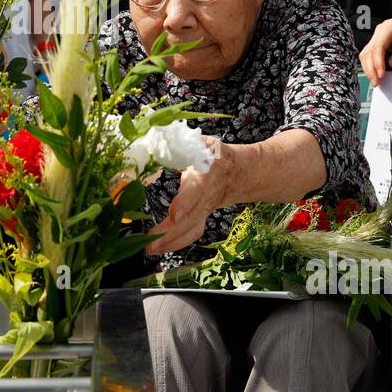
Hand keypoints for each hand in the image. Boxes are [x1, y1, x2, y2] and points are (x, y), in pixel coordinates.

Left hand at [146, 139, 229, 254]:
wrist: (241, 172)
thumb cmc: (215, 155)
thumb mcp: (202, 143)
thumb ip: (183, 143)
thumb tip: (160, 141)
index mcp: (207, 173)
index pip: (197, 190)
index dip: (186, 202)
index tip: (173, 214)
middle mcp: (208, 195)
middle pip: (192, 217)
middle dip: (171, 231)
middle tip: (149, 241)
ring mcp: (207, 209)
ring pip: (192, 229)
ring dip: (171, 242)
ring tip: (150, 250)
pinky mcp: (203, 217)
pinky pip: (191, 233)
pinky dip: (175, 243)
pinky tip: (158, 248)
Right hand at [359, 0, 391, 86]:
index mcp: (389, 27)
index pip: (378, 47)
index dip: (378, 62)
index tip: (381, 74)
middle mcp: (380, 31)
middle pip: (369, 51)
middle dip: (371, 68)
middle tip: (376, 83)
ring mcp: (378, 36)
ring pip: (366, 53)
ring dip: (368, 68)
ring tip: (375, 81)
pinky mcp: (379, 41)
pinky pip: (370, 53)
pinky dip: (370, 64)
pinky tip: (374, 73)